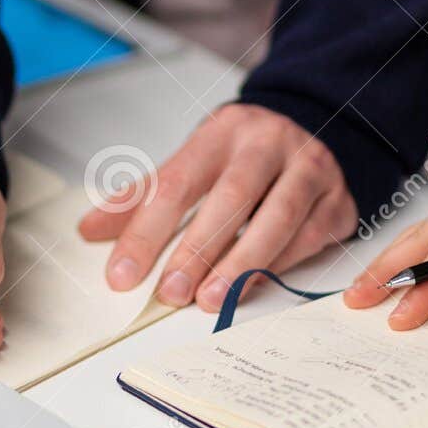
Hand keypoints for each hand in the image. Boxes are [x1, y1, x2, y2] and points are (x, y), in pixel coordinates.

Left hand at [78, 104, 357, 312]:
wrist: (318, 128)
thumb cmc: (245, 154)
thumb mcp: (192, 162)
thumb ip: (142, 197)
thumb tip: (89, 230)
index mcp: (222, 132)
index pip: (177, 182)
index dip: (146, 232)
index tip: (122, 275)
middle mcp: (268, 144)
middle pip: (232, 196)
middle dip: (198, 249)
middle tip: (170, 293)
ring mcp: (310, 169)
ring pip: (278, 216)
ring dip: (242, 263)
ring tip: (209, 300)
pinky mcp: (338, 199)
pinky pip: (309, 236)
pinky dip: (280, 264)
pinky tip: (252, 286)